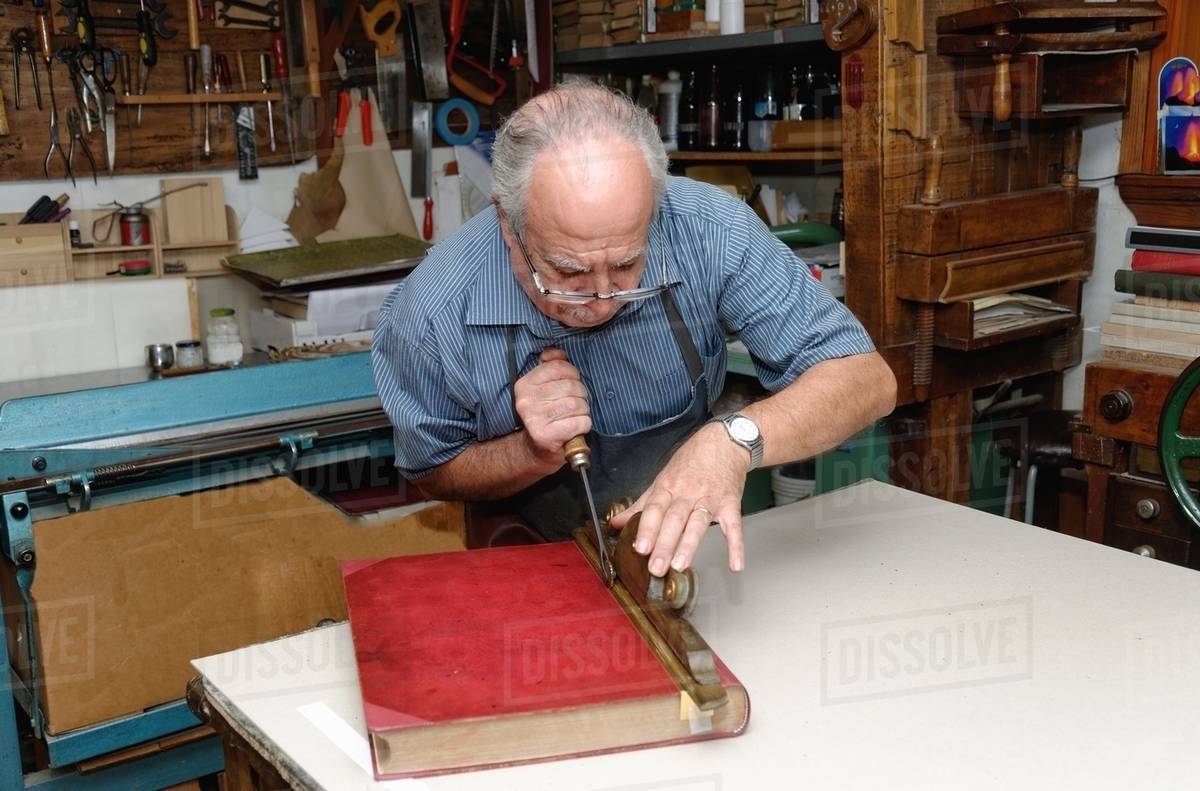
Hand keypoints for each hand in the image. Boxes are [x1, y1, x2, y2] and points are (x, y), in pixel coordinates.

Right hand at [513, 347, 591, 470]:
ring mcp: (535, 419)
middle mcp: (526, 401)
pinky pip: (580, 422)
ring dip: (583, 411)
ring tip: (575, 416)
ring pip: (578, 404)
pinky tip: (576, 427)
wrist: (536, 450)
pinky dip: (584, 425)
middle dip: (580, 395)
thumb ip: (550, 366)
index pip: (559, 366)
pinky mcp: (547, 436)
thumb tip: (559, 352)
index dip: (573, 374)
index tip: (571, 384)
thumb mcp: (542, 388)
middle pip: (572, 386)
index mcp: (524, 385)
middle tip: (575, 404)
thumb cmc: (545, 415)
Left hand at [610, 422, 747, 575]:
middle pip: (674, 520)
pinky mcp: (730, 504)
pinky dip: (736, 546)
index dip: (646, 528)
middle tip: (656, 567)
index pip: (654, 509)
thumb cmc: (692, 460)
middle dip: (664, 544)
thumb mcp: (663, 477)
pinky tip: (735, 564)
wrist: (725, 442)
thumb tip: (616, 523)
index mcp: (668, 487)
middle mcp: (688, 493)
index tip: (640, 548)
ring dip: (689, 544)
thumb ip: (641, 504)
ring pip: (698, 523)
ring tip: (681, 565)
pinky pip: (734, 526)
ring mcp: (710, 499)